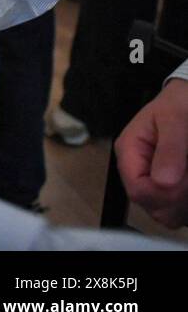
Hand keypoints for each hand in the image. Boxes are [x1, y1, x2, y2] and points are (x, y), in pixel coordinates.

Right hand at [115, 78, 187, 227]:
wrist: (186, 100)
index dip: (163, 195)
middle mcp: (136, 169)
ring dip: (184, 202)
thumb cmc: (179, 103)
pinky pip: (175, 208)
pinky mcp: (164, 185)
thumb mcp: (176, 118)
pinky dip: (186, 202)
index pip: (138, 191)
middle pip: (151, 206)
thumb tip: (163, 181)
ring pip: (164, 212)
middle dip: (177, 199)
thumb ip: (170, 148)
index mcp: (129, 151)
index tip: (184, 183)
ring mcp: (151, 179)